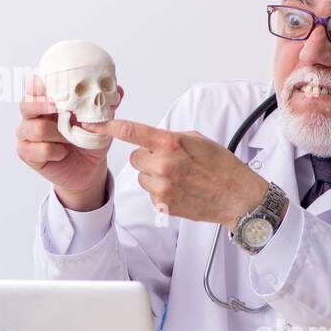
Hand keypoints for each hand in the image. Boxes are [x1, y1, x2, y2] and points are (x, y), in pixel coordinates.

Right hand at [16, 75, 123, 210]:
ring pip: (36, 128)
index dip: (37, 83)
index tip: (46, 83)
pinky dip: (56, 151)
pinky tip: (63, 153)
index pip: (33, 86)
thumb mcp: (101, 119)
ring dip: (57, 134)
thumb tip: (117, 89)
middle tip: (58, 107)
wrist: (88, 168)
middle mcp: (33, 115)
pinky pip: (40, 150)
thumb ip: (106, 103)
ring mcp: (27, 134)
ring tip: (69, 138)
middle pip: (26, 104)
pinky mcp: (27, 153)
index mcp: (47, 100)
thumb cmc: (89, 139)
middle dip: (42, 104)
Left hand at [81, 118, 273, 227]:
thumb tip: (149, 139)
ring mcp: (162, 187)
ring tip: (179, 177)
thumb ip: (169, 138)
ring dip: (154, 175)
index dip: (108, 127)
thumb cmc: (221, 166)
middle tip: (170, 161)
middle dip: (148, 158)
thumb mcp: (197, 140)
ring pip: (141, 176)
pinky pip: (151, 193)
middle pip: (135, 157)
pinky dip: (161, 191)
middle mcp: (164, 165)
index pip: (132, 132)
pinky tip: (180, 190)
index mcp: (171, 143)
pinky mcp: (164, 205)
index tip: (93, 125)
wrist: (237, 196)